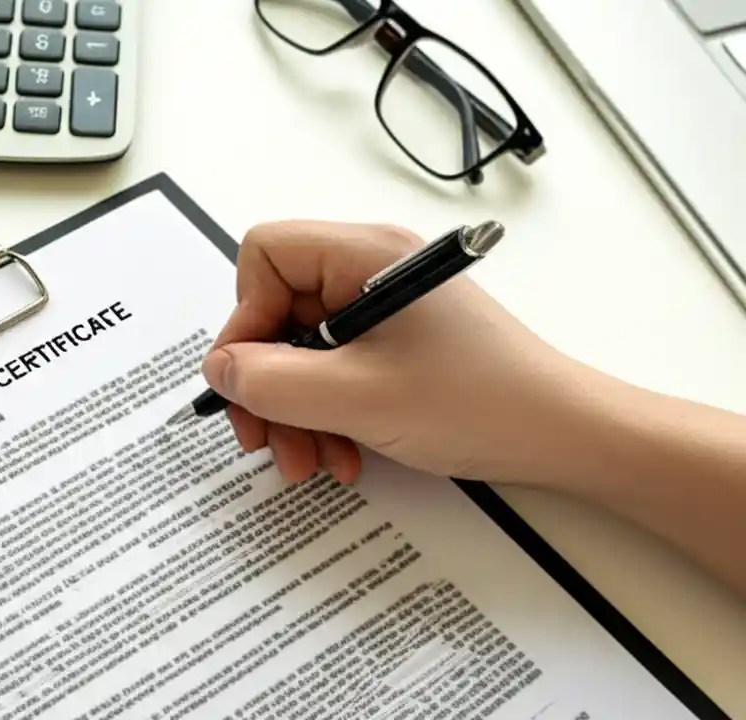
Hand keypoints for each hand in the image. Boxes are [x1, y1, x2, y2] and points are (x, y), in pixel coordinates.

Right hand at [202, 220, 587, 486]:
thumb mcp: (357, 398)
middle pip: (278, 309)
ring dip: (294, 410)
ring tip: (308, 461)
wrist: (565, 436)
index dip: (245, 317)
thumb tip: (219, 370)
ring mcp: (386, 307)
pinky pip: (335, 370)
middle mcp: (371, 269)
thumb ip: (271, 382)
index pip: (265, 255)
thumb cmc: (480, 403)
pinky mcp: (399, 343)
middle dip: (266, 382)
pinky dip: (326, 413)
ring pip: (303, 349)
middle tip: (264, 440)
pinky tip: (342, 455)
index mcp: (364, 254)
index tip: (250, 380)